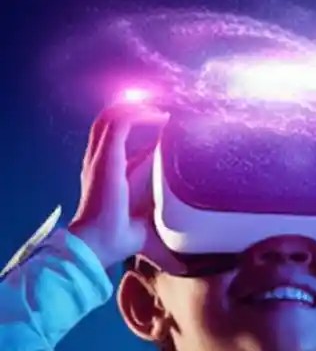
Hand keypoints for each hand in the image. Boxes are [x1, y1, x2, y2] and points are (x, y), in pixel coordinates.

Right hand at [67, 102, 170, 269]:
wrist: (101, 243)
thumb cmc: (122, 236)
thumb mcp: (146, 214)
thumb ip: (158, 206)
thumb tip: (182, 219)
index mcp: (105, 168)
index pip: (115, 133)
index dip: (137, 120)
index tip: (165, 119)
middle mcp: (99, 158)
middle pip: (110, 119)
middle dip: (136, 107)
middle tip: (164, 111)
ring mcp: (100, 157)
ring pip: (112, 115)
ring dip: (139, 107)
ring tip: (163, 111)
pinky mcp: (106, 159)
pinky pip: (119, 123)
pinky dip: (140, 114)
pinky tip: (161, 117)